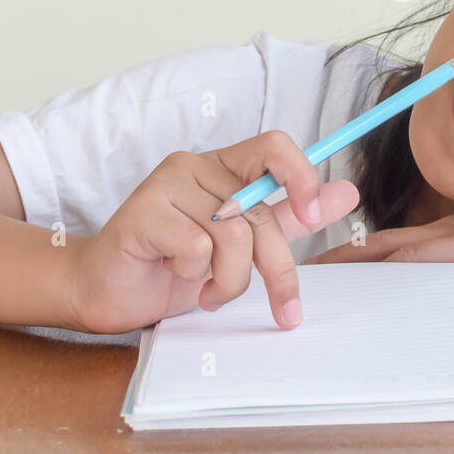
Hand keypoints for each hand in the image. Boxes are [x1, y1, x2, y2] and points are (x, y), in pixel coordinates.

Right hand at [64, 130, 359, 333]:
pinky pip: (196, 247)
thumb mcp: (242, 245)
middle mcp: (194, 166)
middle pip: (260, 209)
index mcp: (222, 166)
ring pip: (232, 234)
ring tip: (211, 292)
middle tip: (284, 308)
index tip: (315, 217)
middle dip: (277, 268)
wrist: (106, 290)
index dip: (302, 177)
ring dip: (230, 280)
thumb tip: (347, 194)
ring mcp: (166, 184)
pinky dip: (195, 275)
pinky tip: (175, 275)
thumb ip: (290, 217)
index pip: (273, 145)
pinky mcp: (143, 212)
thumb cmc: (171, 266)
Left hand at [302, 207, 453, 284]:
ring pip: (390, 251)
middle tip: (304, 274)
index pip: (388, 243)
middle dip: (342, 260)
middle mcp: (442, 230)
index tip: (322, 266)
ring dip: (356, 266)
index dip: (353, 254)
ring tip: (319, 279)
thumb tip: (443, 277)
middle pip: (378, 245)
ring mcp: (453, 237)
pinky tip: (368, 279)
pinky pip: (417, 258)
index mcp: (448, 231)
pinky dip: (389, 268)